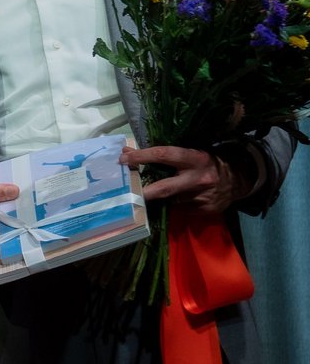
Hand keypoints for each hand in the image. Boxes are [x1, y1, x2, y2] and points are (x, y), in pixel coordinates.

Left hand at [123, 145, 242, 213]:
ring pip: (170, 200)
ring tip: (168, 190)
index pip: (164, 155)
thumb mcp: (191, 154)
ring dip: (163, 197)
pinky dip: (176, 203)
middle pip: (164, 188)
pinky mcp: (204, 210)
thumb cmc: (208, 163)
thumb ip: (164, 156)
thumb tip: (129, 152)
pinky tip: (184, 198)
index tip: (124, 158)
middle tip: (127, 192)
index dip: (142, 156)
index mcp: (196, 159)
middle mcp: (199, 179)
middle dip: (143, 192)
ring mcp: (202, 197)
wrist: (239, 180)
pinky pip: (181, 208)